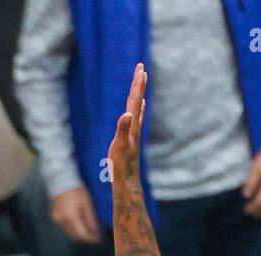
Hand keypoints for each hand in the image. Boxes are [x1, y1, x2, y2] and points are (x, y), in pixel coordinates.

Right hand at [50, 185, 101, 243]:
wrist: (61, 180)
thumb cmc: (77, 190)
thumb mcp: (87, 204)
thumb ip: (91, 219)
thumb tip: (96, 232)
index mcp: (71, 216)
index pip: (82, 234)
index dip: (91, 238)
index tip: (99, 239)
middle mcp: (62, 220)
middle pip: (75, 236)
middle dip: (86, 238)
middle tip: (95, 237)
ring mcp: (57, 219)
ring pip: (70, 233)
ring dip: (79, 234)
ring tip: (89, 232)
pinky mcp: (54, 217)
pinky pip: (65, 227)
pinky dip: (73, 229)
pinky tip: (79, 225)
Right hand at [107, 63, 146, 195]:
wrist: (127, 182)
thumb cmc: (121, 166)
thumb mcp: (119, 147)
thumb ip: (122, 130)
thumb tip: (127, 114)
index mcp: (131, 126)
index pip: (135, 101)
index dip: (137, 85)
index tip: (140, 69)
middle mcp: (134, 126)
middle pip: (137, 100)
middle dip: (138, 84)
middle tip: (141, 67)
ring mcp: (133, 132)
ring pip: (137, 107)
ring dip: (138, 93)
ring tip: (141, 81)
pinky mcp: (130, 138)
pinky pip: (135, 118)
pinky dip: (137, 109)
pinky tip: (138, 108)